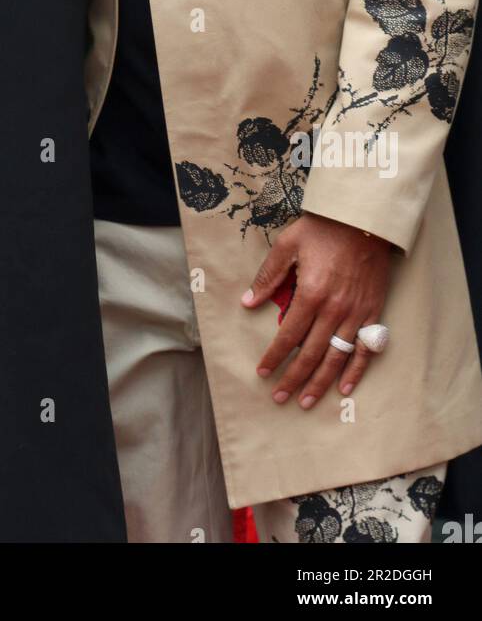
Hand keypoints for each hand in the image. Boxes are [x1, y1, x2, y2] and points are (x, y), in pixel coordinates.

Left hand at [240, 211, 392, 408]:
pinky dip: (356, 371)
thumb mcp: (287, 245)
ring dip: (320, 382)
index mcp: (311, 293)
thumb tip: (247, 302)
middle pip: (311, 354)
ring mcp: (356, 313)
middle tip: (279, 397)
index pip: (288, 336)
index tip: (263, 372)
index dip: (274, 357)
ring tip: (307, 401)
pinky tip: (345, 388)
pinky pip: (366, 349)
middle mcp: (334, 309)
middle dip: (293, 378)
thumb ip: (268, 276)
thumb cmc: (323, 228)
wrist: (364, 219)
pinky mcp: (373, 312)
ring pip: (337, 357)